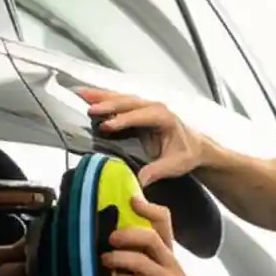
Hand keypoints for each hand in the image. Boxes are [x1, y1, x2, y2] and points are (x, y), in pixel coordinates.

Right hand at [78, 88, 204, 186]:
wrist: (194, 146)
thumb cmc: (186, 153)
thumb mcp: (174, 165)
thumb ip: (157, 171)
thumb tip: (139, 180)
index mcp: (164, 117)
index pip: (141, 116)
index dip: (123, 120)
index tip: (107, 126)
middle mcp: (154, 107)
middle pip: (128, 102)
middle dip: (108, 104)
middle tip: (90, 109)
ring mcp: (145, 107)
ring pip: (121, 98)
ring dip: (101, 96)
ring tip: (81, 94)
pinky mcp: (137, 111)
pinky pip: (118, 101)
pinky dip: (103, 98)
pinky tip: (88, 97)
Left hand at [101, 196, 223, 275]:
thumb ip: (146, 265)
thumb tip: (117, 254)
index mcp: (170, 256)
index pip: (164, 222)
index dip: (148, 208)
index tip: (132, 199)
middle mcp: (169, 265)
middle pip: (150, 238)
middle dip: (127, 234)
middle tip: (111, 238)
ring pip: (140, 261)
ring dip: (118, 258)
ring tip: (106, 260)